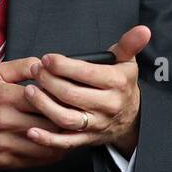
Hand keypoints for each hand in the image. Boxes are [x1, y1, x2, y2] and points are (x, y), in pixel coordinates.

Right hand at [0, 57, 67, 169]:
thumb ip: (21, 66)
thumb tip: (45, 63)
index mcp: (4, 97)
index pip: (45, 98)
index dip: (62, 98)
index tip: (70, 98)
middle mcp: (4, 121)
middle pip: (49, 122)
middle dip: (66, 120)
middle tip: (78, 116)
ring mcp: (5, 143)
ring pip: (47, 145)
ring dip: (63, 140)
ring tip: (71, 132)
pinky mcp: (4, 161)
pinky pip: (37, 160)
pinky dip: (51, 154)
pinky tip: (56, 146)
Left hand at [21, 25, 149, 155]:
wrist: (132, 119)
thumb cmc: (121, 85)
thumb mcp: (126, 62)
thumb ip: (129, 44)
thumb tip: (143, 29)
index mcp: (117, 83)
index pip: (86, 73)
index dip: (63, 65)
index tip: (46, 59)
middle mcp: (107, 105)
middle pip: (71, 94)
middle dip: (49, 81)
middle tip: (35, 71)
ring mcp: (96, 124)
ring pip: (66, 117)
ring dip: (44, 105)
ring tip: (29, 91)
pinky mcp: (86, 139)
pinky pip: (65, 142)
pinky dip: (48, 139)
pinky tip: (31, 131)